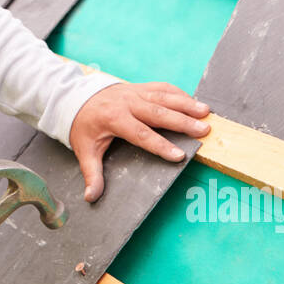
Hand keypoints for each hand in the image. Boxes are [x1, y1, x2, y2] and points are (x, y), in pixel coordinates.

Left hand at [68, 82, 209, 202]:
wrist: (77, 98)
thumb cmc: (84, 126)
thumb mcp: (84, 150)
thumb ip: (91, 173)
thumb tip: (91, 197)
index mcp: (114, 119)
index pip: (141, 134)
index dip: (160, 145)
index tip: (179, 155)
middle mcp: (127, 103)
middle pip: (158, 113)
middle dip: (182, 122)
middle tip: (203, 130)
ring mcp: (135, 92)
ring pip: (164, 97)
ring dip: (186, 104)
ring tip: (206, 113)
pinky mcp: (140, 87)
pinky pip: (162, 88)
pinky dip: (179, 94)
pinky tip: (194, 102)